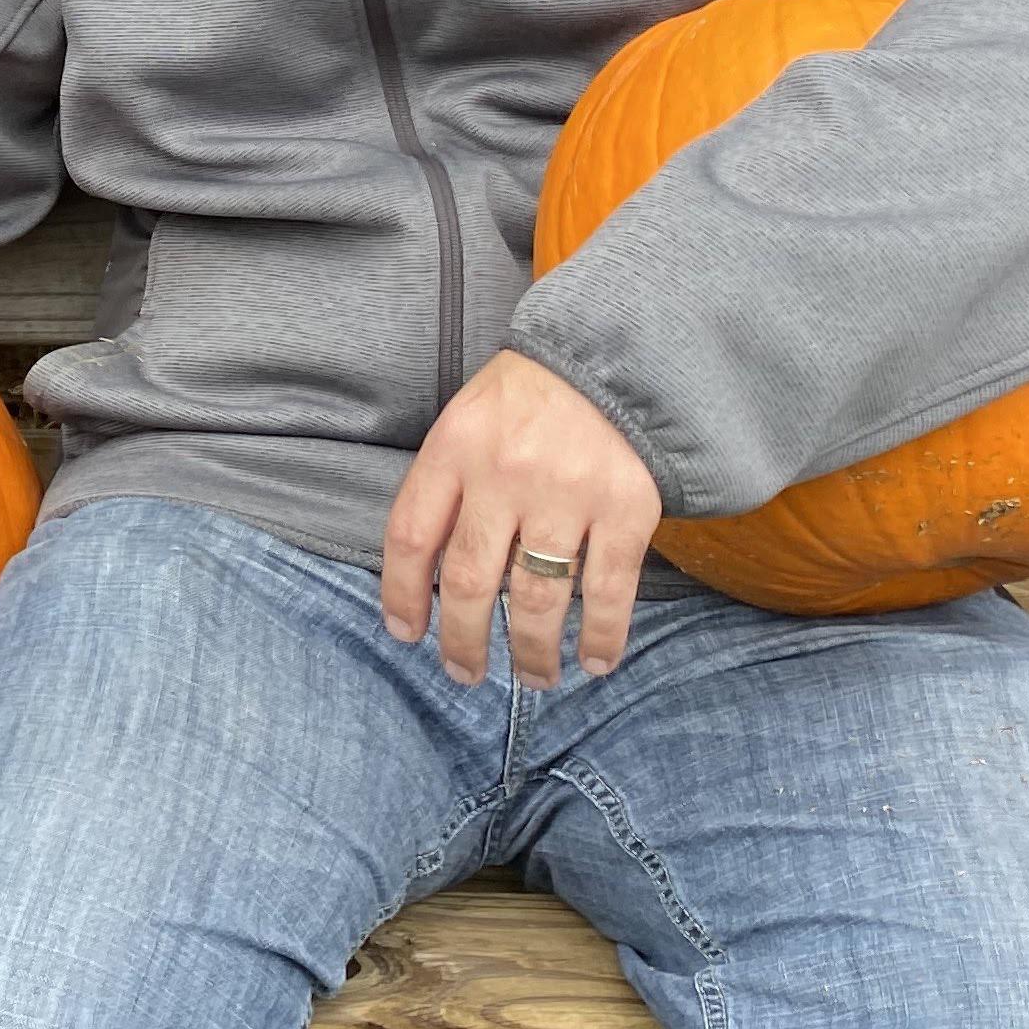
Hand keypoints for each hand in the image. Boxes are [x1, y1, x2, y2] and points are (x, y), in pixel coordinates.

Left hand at [382, 349, 659, 691]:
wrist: (617, 351)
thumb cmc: (531, 396)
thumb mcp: (470, 418)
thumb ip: (448, 483)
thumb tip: (427, 575)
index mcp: (456, 445)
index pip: (410, 534)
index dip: (402, 594)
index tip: (406, 633)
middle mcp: (505, 472)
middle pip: (470, 580)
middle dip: (464, 642)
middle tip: (466, 674)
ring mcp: (568, 492)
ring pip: (536, 598)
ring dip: (531, 652)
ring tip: (533, 676)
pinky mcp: (627, 507)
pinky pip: (608, 590)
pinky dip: (600, 635)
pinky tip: (593, 660)